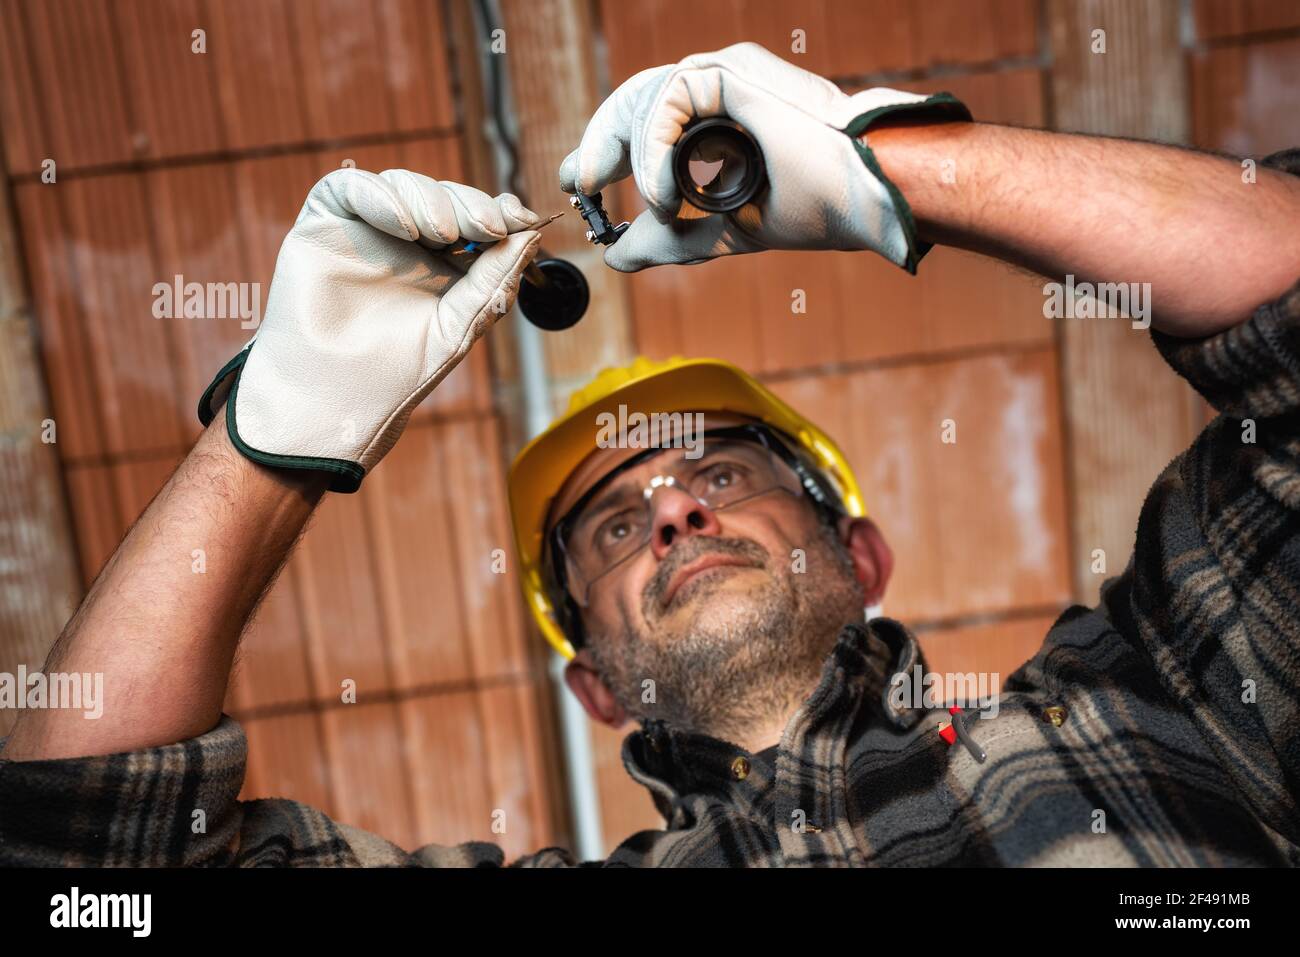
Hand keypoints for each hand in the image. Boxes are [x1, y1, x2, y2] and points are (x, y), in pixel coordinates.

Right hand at [198, 169, 541, 490]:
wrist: (332, 397)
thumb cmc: (395, 373)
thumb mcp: (459, 324)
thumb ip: (494, 279)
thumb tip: (533, 236)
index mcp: (445, 266)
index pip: (478, 223)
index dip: (500, 213)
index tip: (521, 217)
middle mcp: (407, 243)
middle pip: (447, 198)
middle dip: (472, 206)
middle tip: (489, 225)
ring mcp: (368, 228)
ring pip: (407, 185)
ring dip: (432, 201)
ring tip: (442, 233)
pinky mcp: (327, 220)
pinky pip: (354, 186)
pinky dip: (383, 196)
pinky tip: (405, 226)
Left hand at [559, 41, 967, 272]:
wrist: (862, 193)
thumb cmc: (815, 207)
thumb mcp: (722, 232)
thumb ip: (669, 239)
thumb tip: (614, 258)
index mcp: (721, 126)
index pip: (648, 124)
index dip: (608, 148)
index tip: (582, 182)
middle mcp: (720, 96)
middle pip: (634, 103)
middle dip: (599, 143)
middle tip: (578, 181)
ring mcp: (725, 79)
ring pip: (645, 100)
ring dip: (634, 157)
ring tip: (655, 206)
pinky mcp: (730, 72)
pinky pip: (668, 100)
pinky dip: (657, 151)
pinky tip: (667, 193)